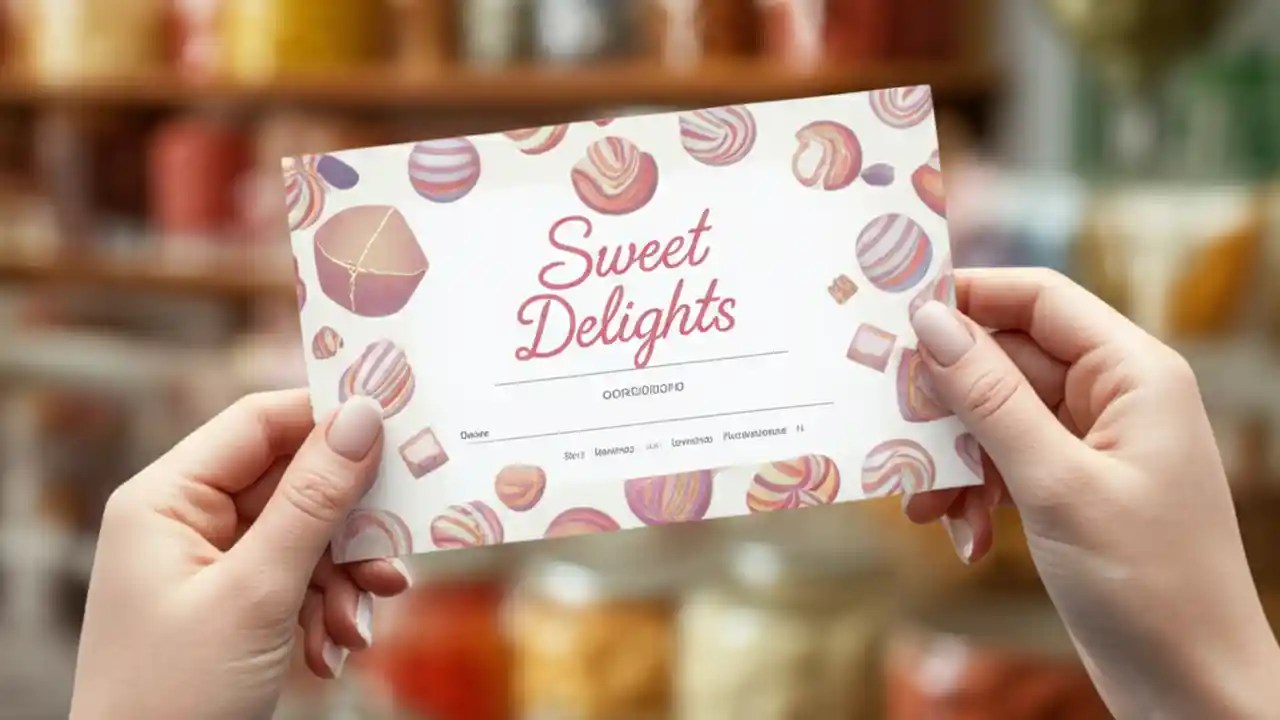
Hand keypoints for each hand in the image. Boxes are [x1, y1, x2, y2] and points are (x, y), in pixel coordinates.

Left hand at [70, 391, 411, 719]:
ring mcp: (209, 565)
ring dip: (343, 580)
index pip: (258, 423)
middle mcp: (185, 521)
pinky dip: (325, 611)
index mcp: (165, 499)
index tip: (399, 426)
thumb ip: (314, 501)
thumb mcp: (257, 592)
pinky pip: (298, 582)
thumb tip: (363, 417)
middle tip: (393, 551)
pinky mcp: (232, 605)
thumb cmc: (176, 694)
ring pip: (305, 538)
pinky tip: (335, 649)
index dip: (327, 418)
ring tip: (357, 623)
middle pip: (293, 484)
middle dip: (347, 528)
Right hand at [905, 269, 1279, 718]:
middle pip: (1006, 361)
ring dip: (954, 459)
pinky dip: (975, 493)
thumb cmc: (1146, 582)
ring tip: (928, 507)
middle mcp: (1115, 397)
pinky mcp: (1074, 488)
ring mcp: (1094, 444)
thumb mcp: (1056, 484)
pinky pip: (1006, 464)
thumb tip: (930, 321)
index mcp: (1133, 373)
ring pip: (996, 417)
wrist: (1191, 688)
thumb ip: (990, 398)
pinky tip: (965, 535)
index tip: (894, 316)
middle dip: (948, 402)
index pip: (1039, 299)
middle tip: (892, 430)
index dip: (968, 296)